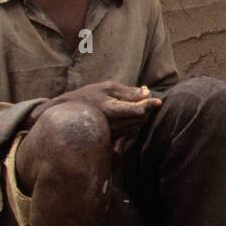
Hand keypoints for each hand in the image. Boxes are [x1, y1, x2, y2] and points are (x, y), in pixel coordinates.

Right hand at [46, 80, 161, 137]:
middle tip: (145, 94)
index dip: (150, 104)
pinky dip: (135, 119)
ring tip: (135, 100)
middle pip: (142, 117)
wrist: (68, 114)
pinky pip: (132, 128)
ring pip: (138, 124)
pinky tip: (130, 110)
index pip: (138, 110)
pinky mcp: (114, 137)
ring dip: (142, 113)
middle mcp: (114, 125)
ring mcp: (114, 133)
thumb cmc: (88, 96)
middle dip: (147, 107)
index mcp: (112, 110)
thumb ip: (128, 91)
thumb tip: (147, 92)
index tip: (158, 100)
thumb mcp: (107, 88)